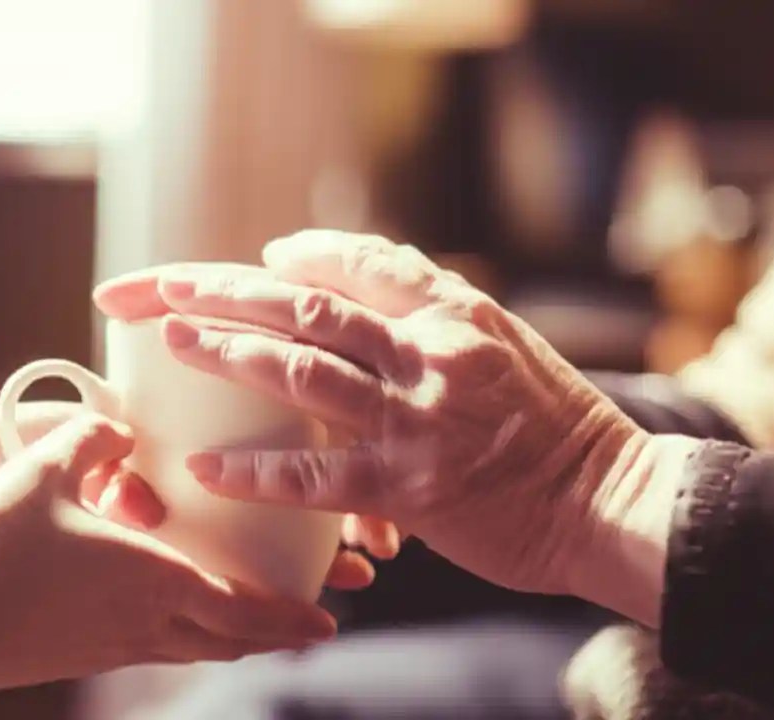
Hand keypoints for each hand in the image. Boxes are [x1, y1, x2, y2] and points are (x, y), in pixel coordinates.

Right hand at [0, 413, 336, 695]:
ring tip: (248, 625)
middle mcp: (143, 625)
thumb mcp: (43, 473)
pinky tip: (165, 618)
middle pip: (228, 642)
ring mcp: (109, 649)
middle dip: (273, 636)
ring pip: (191, 652)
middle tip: (304, 625)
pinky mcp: (77, 658)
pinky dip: (183, 640)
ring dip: (230, 641)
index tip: (328, 619)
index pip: (246, 611)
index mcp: (155, 582)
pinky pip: (151, 651)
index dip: (292, 617)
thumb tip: (120, 430)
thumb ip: (90, 440)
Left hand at [94, 230, 641, 596]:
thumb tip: (360, 296)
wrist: (609, 502)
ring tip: (170, 339)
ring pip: (302, 369)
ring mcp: (419, 418)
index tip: (254, 261)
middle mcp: (433, 351)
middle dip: (224, 290)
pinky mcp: (410, 487)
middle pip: (307, 303)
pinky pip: (314, 475)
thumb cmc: (554, 428)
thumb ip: (435, 317)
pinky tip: (205, 467)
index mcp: (457, 312)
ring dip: (227, 351)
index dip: (295, 255)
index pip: (360, 261)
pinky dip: (254, 469)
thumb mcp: (504, 346)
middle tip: (164, 286)